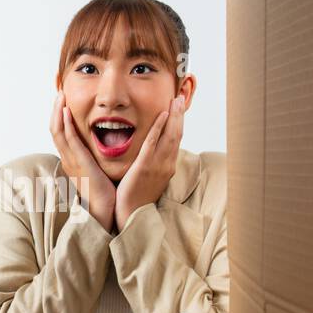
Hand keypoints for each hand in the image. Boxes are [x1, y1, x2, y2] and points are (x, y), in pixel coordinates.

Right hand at [50, 90, 115, 231]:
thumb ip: (94, 157)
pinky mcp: (79, 163)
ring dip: (57, 112)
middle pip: (54, 129)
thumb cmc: (104, 192)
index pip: (60, 134)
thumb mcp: (96, 170)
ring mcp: (71, 161)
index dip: (59, 116)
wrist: (104, 210)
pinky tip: (66, 112)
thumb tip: (100, 146)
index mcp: (71, 160)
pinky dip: (65, 125)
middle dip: (55, 109)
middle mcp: (67, 159)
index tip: (63, 101)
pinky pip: (69, 141)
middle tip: (60, 92)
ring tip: (61, 96)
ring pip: (58, 132)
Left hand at [114, 95, 183, 231]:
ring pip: (170, 136)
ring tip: (175, 100)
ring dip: (173, 116)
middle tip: (181, 97)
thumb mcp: (149, 177)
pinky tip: (162, 115)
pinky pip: (153, 143)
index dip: (179, 122)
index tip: (179, 108)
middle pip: (177, 134)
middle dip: (180, 115)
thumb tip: (151, 151)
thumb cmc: (137, 196)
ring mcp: (158, 165)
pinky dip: (159, 128)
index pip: (176, 140)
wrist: (131, 215)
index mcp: (167, 166)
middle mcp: (166, 164)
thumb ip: (152, 162)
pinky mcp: (145, 167)